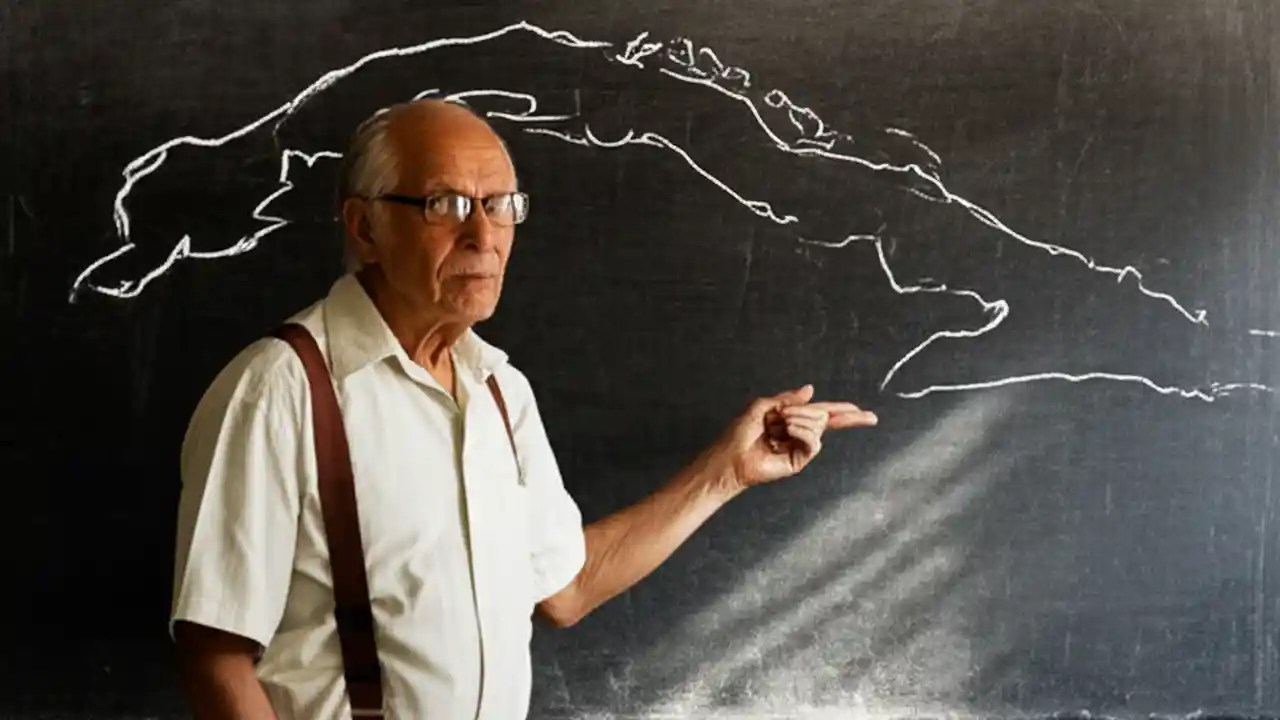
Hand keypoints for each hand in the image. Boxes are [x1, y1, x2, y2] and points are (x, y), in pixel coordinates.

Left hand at [706, 384, 877, 494]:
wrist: (730, 457)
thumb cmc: (740, 432)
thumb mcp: (762, 406)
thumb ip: (787, 399)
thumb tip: (811, 390)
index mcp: (793, 419)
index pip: (824, 413)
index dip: (844, 411)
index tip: (863, 412)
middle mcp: (800, 433)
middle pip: (825, 418)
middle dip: (806, 411)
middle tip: (782, 417)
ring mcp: (800, 448)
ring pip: (819, 427)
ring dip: (799, 420)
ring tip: (779, 425)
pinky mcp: (798, 461)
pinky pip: (813, 442)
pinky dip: (802, 432)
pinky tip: (787, 431)